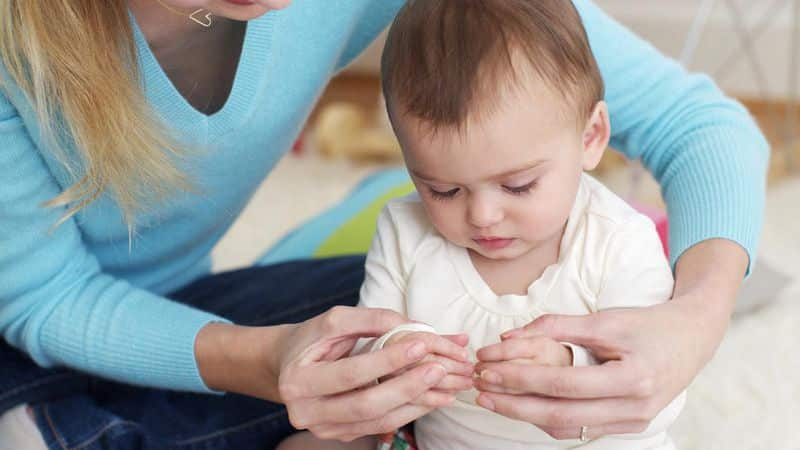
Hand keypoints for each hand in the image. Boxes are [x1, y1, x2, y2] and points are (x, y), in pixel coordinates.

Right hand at [276, 306, 463, 441]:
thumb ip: (372, 320)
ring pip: (377, 421)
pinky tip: (432, 399)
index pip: (350, 374)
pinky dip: (409, 412)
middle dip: (407, 387)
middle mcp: (306, 412)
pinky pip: (380, 426)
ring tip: (446, 386)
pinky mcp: (340, 434)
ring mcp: (324, 429)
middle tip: (439, 369)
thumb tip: (415, 326)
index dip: (386, 361)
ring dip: (415, 404)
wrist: (287, 365)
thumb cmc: (312, 339)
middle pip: (365, 405)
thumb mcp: (334, 320)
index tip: (421, 345)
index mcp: (298, 380)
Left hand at [472, 239, 745, 440]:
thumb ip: (557, 326)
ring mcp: (632, 423)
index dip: (519, 379)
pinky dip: (547, 418)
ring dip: (525, 415)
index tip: (487, 369)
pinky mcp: (626, 425)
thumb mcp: (606, 318)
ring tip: (492, 398)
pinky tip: (521, 404)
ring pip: (566, 428)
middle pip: (559, 416)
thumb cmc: (649, 323)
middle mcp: (633, 410)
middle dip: (513, 405)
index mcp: (631, 380)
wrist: (693, 339)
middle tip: (479, 391)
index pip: (562, 385)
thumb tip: (508, 337)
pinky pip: (579, 429)